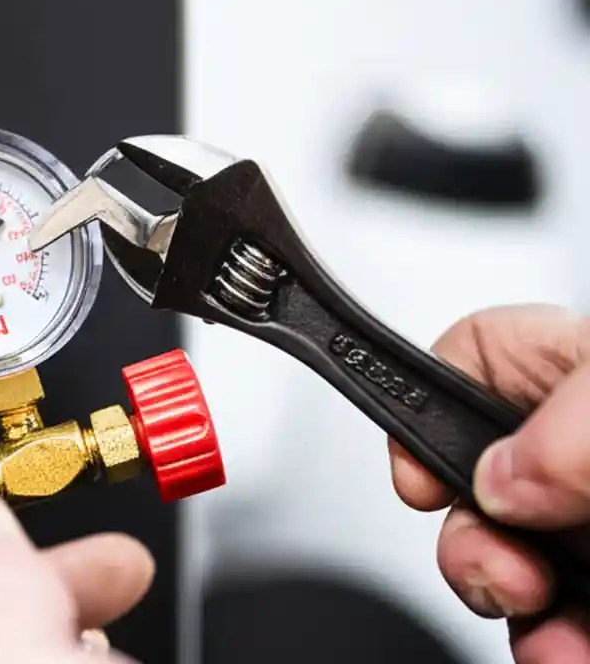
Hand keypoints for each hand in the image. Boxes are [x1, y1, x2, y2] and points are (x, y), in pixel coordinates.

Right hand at [388, 304, 589, 661]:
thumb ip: (575, 417)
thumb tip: (504, 478)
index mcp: (579, 375)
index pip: (468, 357)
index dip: (417, 410)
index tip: (419, 476)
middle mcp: (580, 455)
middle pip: (468, 484)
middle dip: (467, 545)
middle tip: (507, 570)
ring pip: (506, 569)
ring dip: (505, 609)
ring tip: (553, 635)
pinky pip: (557, 625)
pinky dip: (553, 648)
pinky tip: (569, 651)